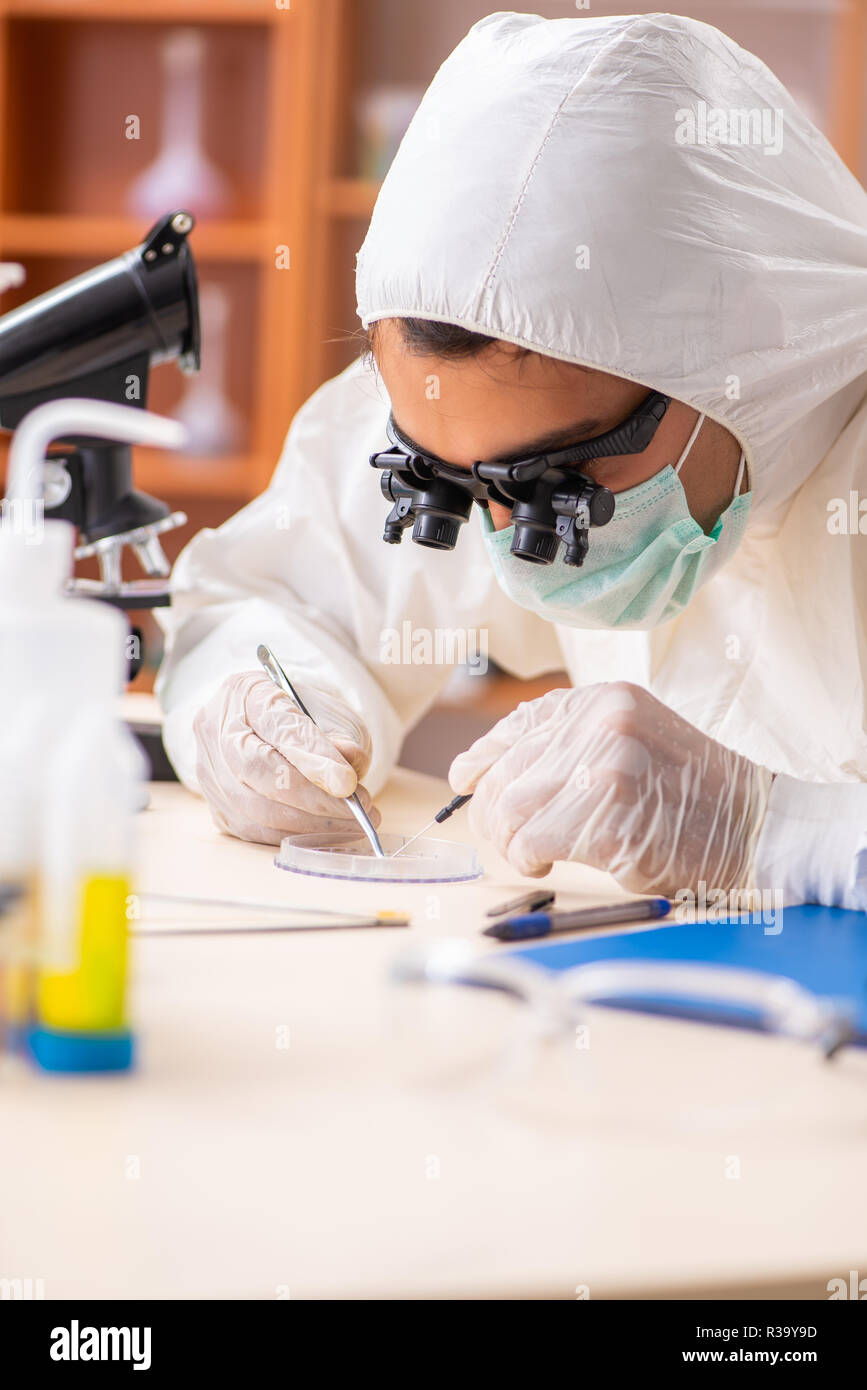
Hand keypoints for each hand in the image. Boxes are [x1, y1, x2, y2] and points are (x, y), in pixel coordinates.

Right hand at [193, 671, 380, 844]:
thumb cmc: (305, 720)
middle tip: (356, 808)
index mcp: (246, 691)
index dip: (312, 756)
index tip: (347, 781)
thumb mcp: (332, 714)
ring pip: (252, 806)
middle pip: (255, 768)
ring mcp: (210, 771)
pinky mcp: (216, 807)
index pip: (276, 723)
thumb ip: (341, 735)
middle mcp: (216, 729)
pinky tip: (326, 832)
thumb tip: (349, 762)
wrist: (273, 732)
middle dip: (311, 796)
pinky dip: (293, 835)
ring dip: (308, 822)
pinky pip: (252, 829)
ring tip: (352, 822)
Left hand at [448, 682, 772, 892]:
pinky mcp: (603, 816)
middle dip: (493, 814)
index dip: (482, 757)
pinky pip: (530, 842)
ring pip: (507, 809)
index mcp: (602, 699)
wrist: (755, 824)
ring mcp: (601, 766)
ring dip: (510, 841)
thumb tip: (483, 771)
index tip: (465, 779)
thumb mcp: (632, 741)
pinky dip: (529, 860)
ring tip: (533, 854)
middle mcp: (598, 723)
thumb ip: (571, 745)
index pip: (517, 724)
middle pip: (504, 772)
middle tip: (508, 838)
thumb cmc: (692, 795)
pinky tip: (548, 865)